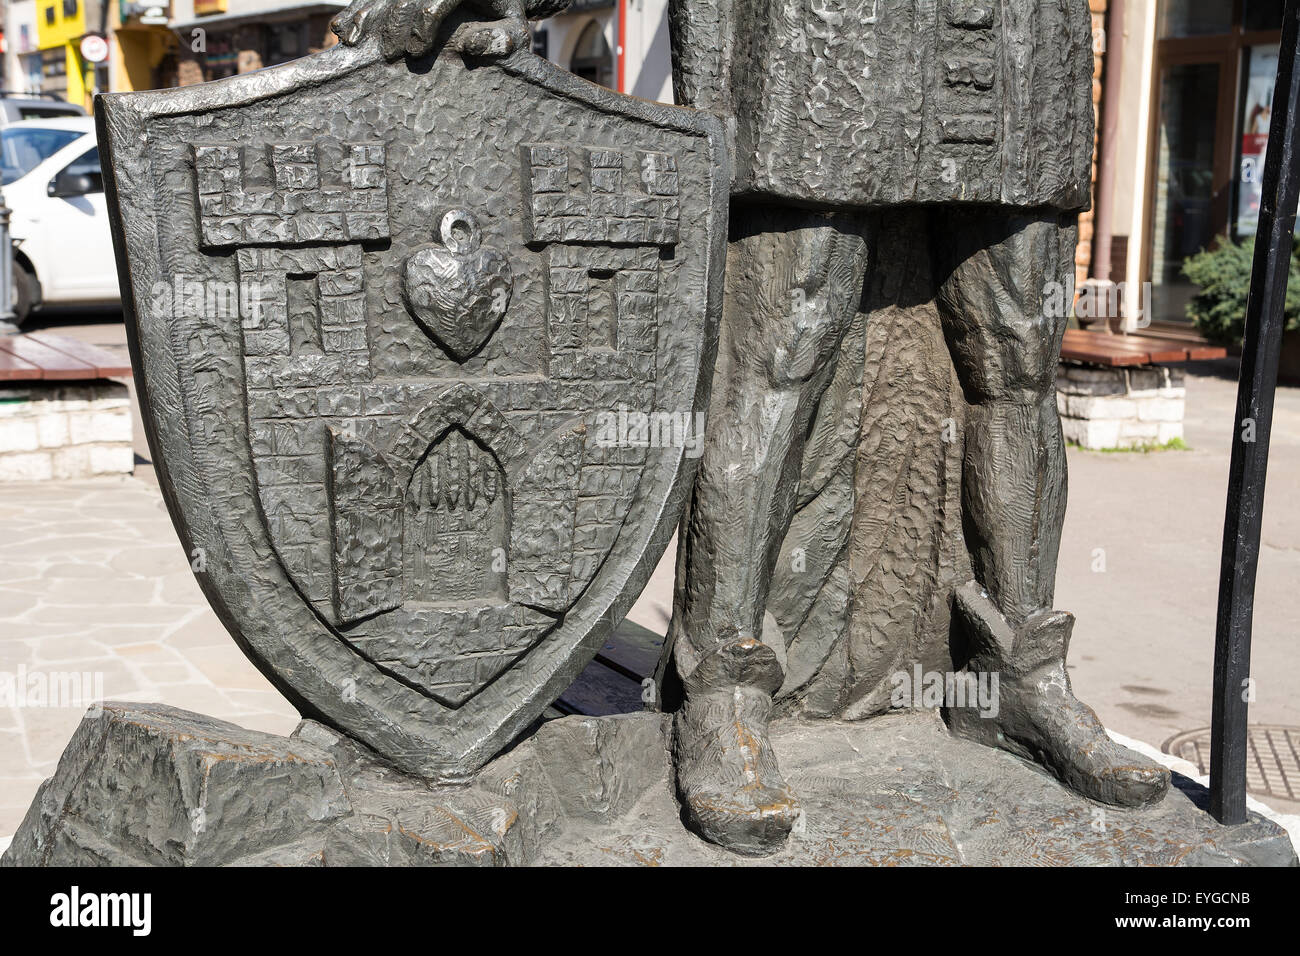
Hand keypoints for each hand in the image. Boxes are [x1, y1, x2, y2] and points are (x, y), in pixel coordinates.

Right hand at [332, 0, 566, 60]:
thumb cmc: (505, 13)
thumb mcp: (514, 28)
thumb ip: (502, 39)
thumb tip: (471, 48)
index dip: (423, 24)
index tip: (415, 51)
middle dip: (394, 24)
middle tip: (389, 55)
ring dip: (364, 15)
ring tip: (350, 40)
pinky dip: (355, 10)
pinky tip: (341, 30)